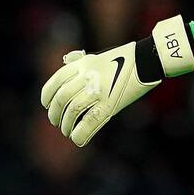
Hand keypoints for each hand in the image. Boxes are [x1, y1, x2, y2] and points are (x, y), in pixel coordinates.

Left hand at [41, 42, 159, 146]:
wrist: (147, 60)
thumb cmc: (124, 58)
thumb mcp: (98, 56)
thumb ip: (80, 59)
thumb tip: (66, 61)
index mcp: (83, 64)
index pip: (56, 81)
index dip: (47, 95)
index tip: (46, 105)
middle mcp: (87, 76)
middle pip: (62, 98)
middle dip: (54, 113)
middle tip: (55, 121)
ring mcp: (98, 91)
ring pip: (72, 111)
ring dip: (66, 124)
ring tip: (66, 130)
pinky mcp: (110, 104)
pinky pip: (89, 122)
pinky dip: (80, 133)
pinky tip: (77, 139)